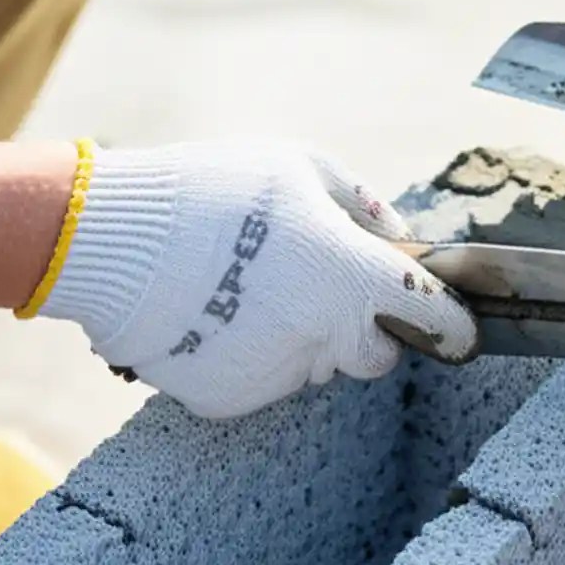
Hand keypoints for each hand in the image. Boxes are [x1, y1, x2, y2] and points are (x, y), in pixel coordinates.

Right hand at [40, 140, 477, 418]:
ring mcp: (278, 373)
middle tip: (318, 289)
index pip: (434, 317)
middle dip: (364, 329)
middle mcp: (326, 335)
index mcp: (353, 277)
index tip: (456, 328)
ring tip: (249, 290)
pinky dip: (249, 358)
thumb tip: (398, 232)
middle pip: (375, 354)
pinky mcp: (231, 399)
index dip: (451, 323)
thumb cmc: (213, 189)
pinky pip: (262, 382)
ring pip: (315, 367)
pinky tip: (216, 316)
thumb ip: (363, 204)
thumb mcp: (299, 165)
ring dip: (301, 339)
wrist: (108, 239)